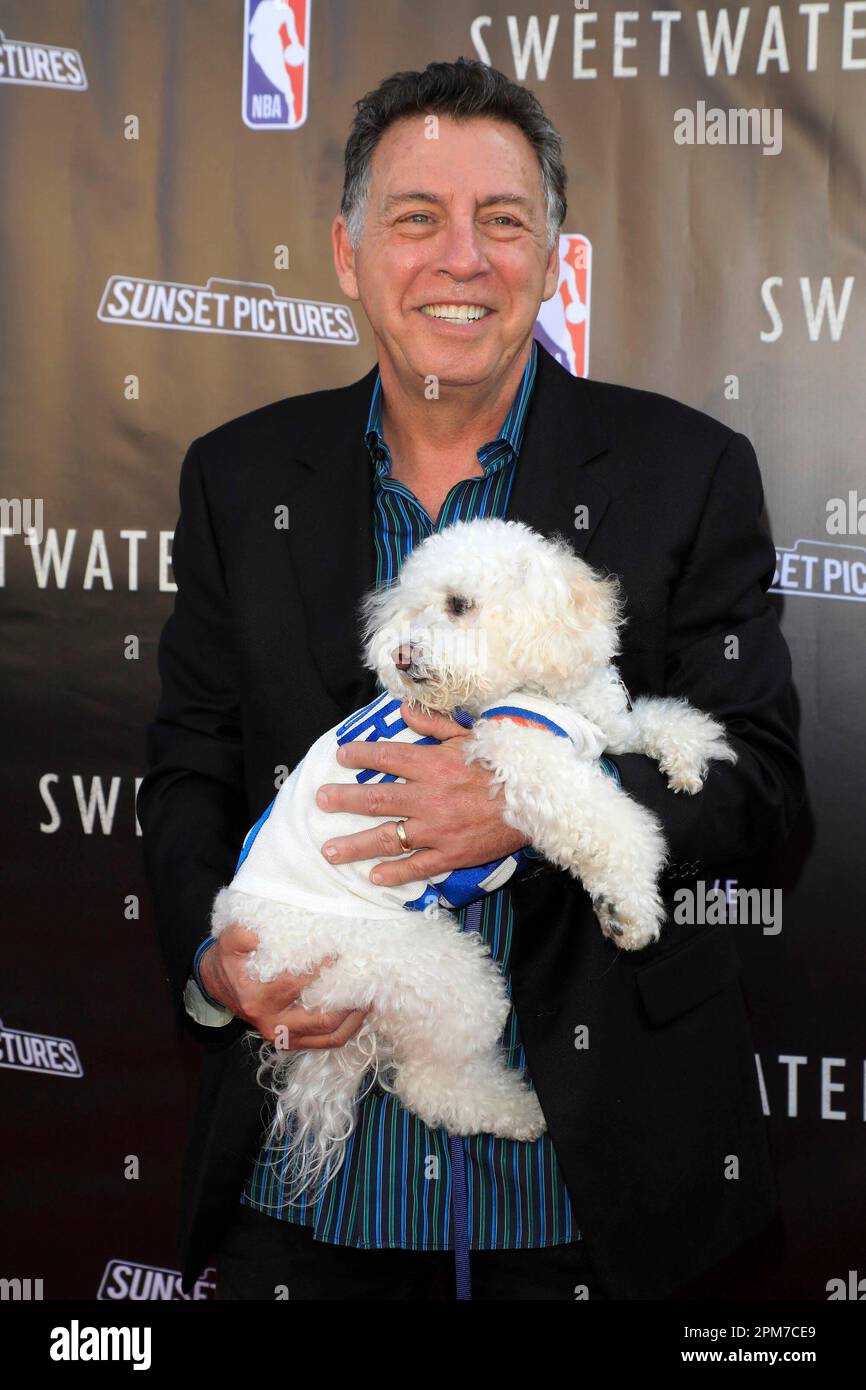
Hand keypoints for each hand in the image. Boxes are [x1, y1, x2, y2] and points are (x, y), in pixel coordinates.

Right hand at [199, 923, 368, 1048]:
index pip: (296, 985)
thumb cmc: (229, 962)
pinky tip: (359, 1011)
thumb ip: (239, 937)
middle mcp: (272, 1023)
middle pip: (321, 1020)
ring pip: (329, 1037)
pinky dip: (346, 1029)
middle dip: (349, 1002)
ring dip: (354, 1020)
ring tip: (371, 998)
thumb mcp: (227, 943)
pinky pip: (326, 1042)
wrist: (218, 988)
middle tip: (368, 980)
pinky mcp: (292, 1042)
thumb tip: (255, 935)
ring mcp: (283, 1037)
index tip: (341, 952)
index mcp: (258, 999)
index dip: (321, 969)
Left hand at [316, 700, 529, 886]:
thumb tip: (403, 711)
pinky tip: (373, 876)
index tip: (341, 756)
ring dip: (354, 845)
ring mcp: (437, 829)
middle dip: (344, 800)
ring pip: (387, 837)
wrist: (536, 800)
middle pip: (376, 799)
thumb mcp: (469, 735)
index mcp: (432, 764)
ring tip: (329, 851)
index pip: (386, 758)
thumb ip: (433, 724)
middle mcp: (428, 798)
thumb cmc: (503, 765)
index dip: (361, 755)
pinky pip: (416, 866)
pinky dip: (393, 873)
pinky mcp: (450, 854)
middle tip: (321, 801)